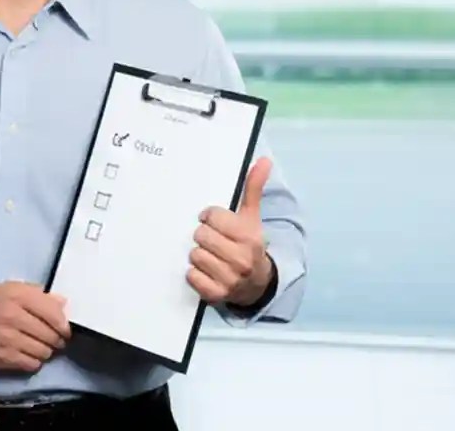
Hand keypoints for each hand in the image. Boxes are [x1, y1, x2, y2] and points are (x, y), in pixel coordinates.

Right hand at [0, 281, 70, 372]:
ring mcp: (6, 338)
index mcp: (17, 295)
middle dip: (56, 340)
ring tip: (40, 346)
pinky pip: (31, 364)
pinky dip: (34, 361)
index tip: (64, 329)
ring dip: (46, 351)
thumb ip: (39, 294)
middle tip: (54, 339)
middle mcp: (11, 316)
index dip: (63, 324)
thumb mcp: (13, 289)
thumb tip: (63, 303)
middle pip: (50, 335)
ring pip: (43, 351)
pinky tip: (29, 353)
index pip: (53, 313)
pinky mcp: (2, 357)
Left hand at [187, 157, 273, 306]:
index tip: (215, 222)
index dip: (209, 217)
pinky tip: (206, 271)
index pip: (211, 216)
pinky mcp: (216, 294)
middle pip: (200, 235)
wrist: (257, 283)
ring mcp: (229, 278)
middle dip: (203, 236)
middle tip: (213, 241)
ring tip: (211, 256)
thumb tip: (263, 160)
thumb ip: (253, 188)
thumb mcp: (252, 217)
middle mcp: (241, 258)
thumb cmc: (248, 244)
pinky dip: (194, 273)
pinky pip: (191, 276)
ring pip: (194, 255)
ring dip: (198, 254)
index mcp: (249, 237)